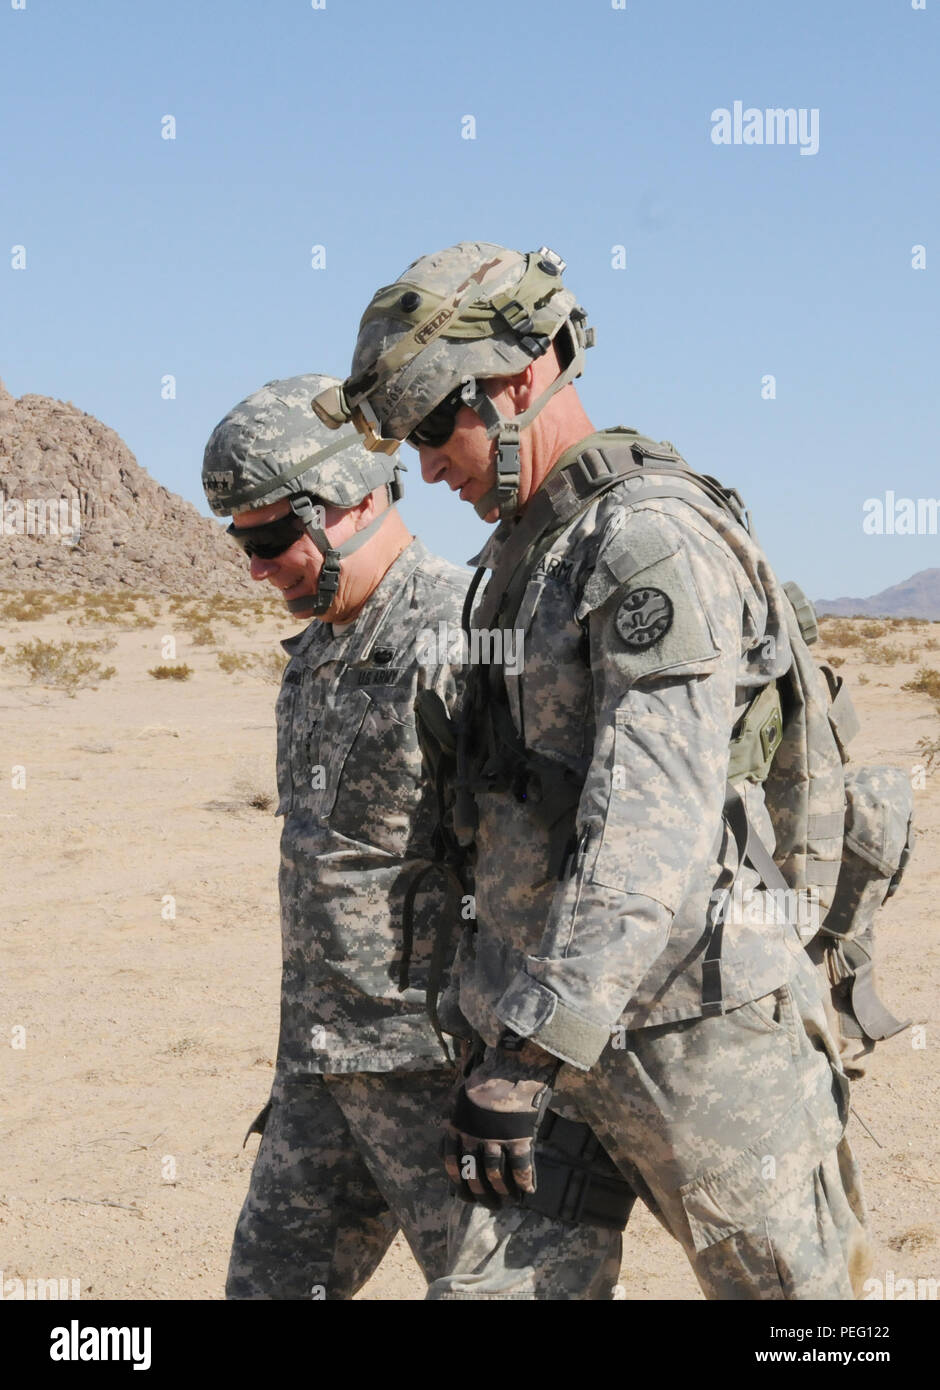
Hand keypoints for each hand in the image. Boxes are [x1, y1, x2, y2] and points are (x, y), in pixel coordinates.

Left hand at [442, 1038, 559, 1204]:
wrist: (513, 1065)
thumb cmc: (486, 1080)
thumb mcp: (460, 1097)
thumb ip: (454, 1119)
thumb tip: (446, 1139)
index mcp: (458, 1126)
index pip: (453, 1164)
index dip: (459, 1184)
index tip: (465, 1195)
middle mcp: (474, 1136)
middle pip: (473, 1175)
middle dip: (481, 1194)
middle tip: (490, 1205)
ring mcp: (497, 1137)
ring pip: (496, 1174)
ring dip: (502, 1191)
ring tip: (509, 1201)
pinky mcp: (520, 1135)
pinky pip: (521, 1166)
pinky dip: (524, 1181)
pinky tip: (528, 1190)